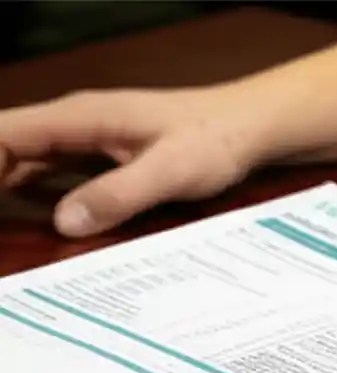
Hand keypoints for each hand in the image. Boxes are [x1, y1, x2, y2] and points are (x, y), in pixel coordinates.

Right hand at [0, 86, 260, 236]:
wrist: (252, 126)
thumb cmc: (217, 140)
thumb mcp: (172, 171)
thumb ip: (120, 194)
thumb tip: (65, 222)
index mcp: (80, 118)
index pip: (4, 135)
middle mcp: (76, 122)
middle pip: (7, 147)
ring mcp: (88, 137)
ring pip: (27, 160)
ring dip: (7, 190)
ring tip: (5, 230)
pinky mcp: (104, 154)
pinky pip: (54, 171)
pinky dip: (36, 194)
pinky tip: (35, 224)